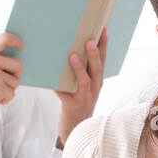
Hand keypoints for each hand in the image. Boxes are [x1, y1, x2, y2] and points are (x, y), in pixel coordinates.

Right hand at [0, 33, 23, 128]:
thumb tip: (18, 58)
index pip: (4, 38)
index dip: (16, 41)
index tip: (22, 47)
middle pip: (18, 64)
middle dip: (16, 76)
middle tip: (4, 82)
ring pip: (16, 82)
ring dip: (8, 90)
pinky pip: (12, 93)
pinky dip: (5, 99)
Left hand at [56, 28, 107, 146]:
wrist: (75, 128)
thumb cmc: (76, 102)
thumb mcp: (82, 86)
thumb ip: (80, 70)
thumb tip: (68, 48)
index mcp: (98, 80)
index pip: (103, 60)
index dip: (104, 45)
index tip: (103, 30)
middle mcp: (95, 88)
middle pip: (97, 69)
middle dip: (95, 54)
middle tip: (90, 40)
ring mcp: (85, 97)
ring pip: (85, 81)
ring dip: (80, 68)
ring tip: (73, 55)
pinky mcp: (73, 105)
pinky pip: (65, 94)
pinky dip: (59, 86)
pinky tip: (52, 80)